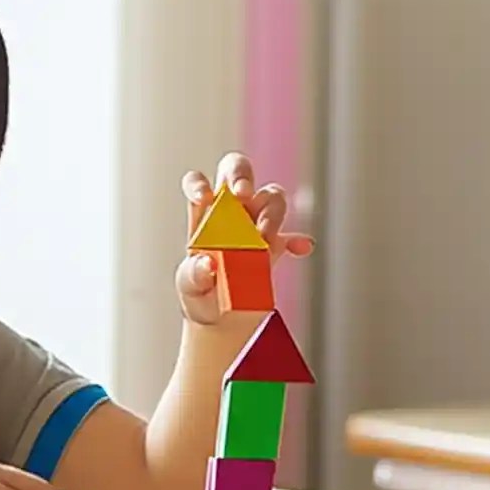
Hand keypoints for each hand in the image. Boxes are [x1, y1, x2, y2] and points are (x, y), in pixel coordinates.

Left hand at [177, 152, 314, 323]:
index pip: (197, 183)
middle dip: (242, 175)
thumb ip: (194, 275)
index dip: (199, 183)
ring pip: (271, 196)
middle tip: (243, 194)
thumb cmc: (201, 293)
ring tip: (263, 240)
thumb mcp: (189, 286)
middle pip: (238, 172)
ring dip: (271, 212)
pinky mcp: (276, 245)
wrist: (222, 317)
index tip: (205, 198)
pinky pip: (293, 235)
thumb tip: (207, 263)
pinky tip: (300, 248)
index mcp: (203, 215)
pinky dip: (298, 239)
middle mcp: (230, 211)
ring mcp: (256, 224)